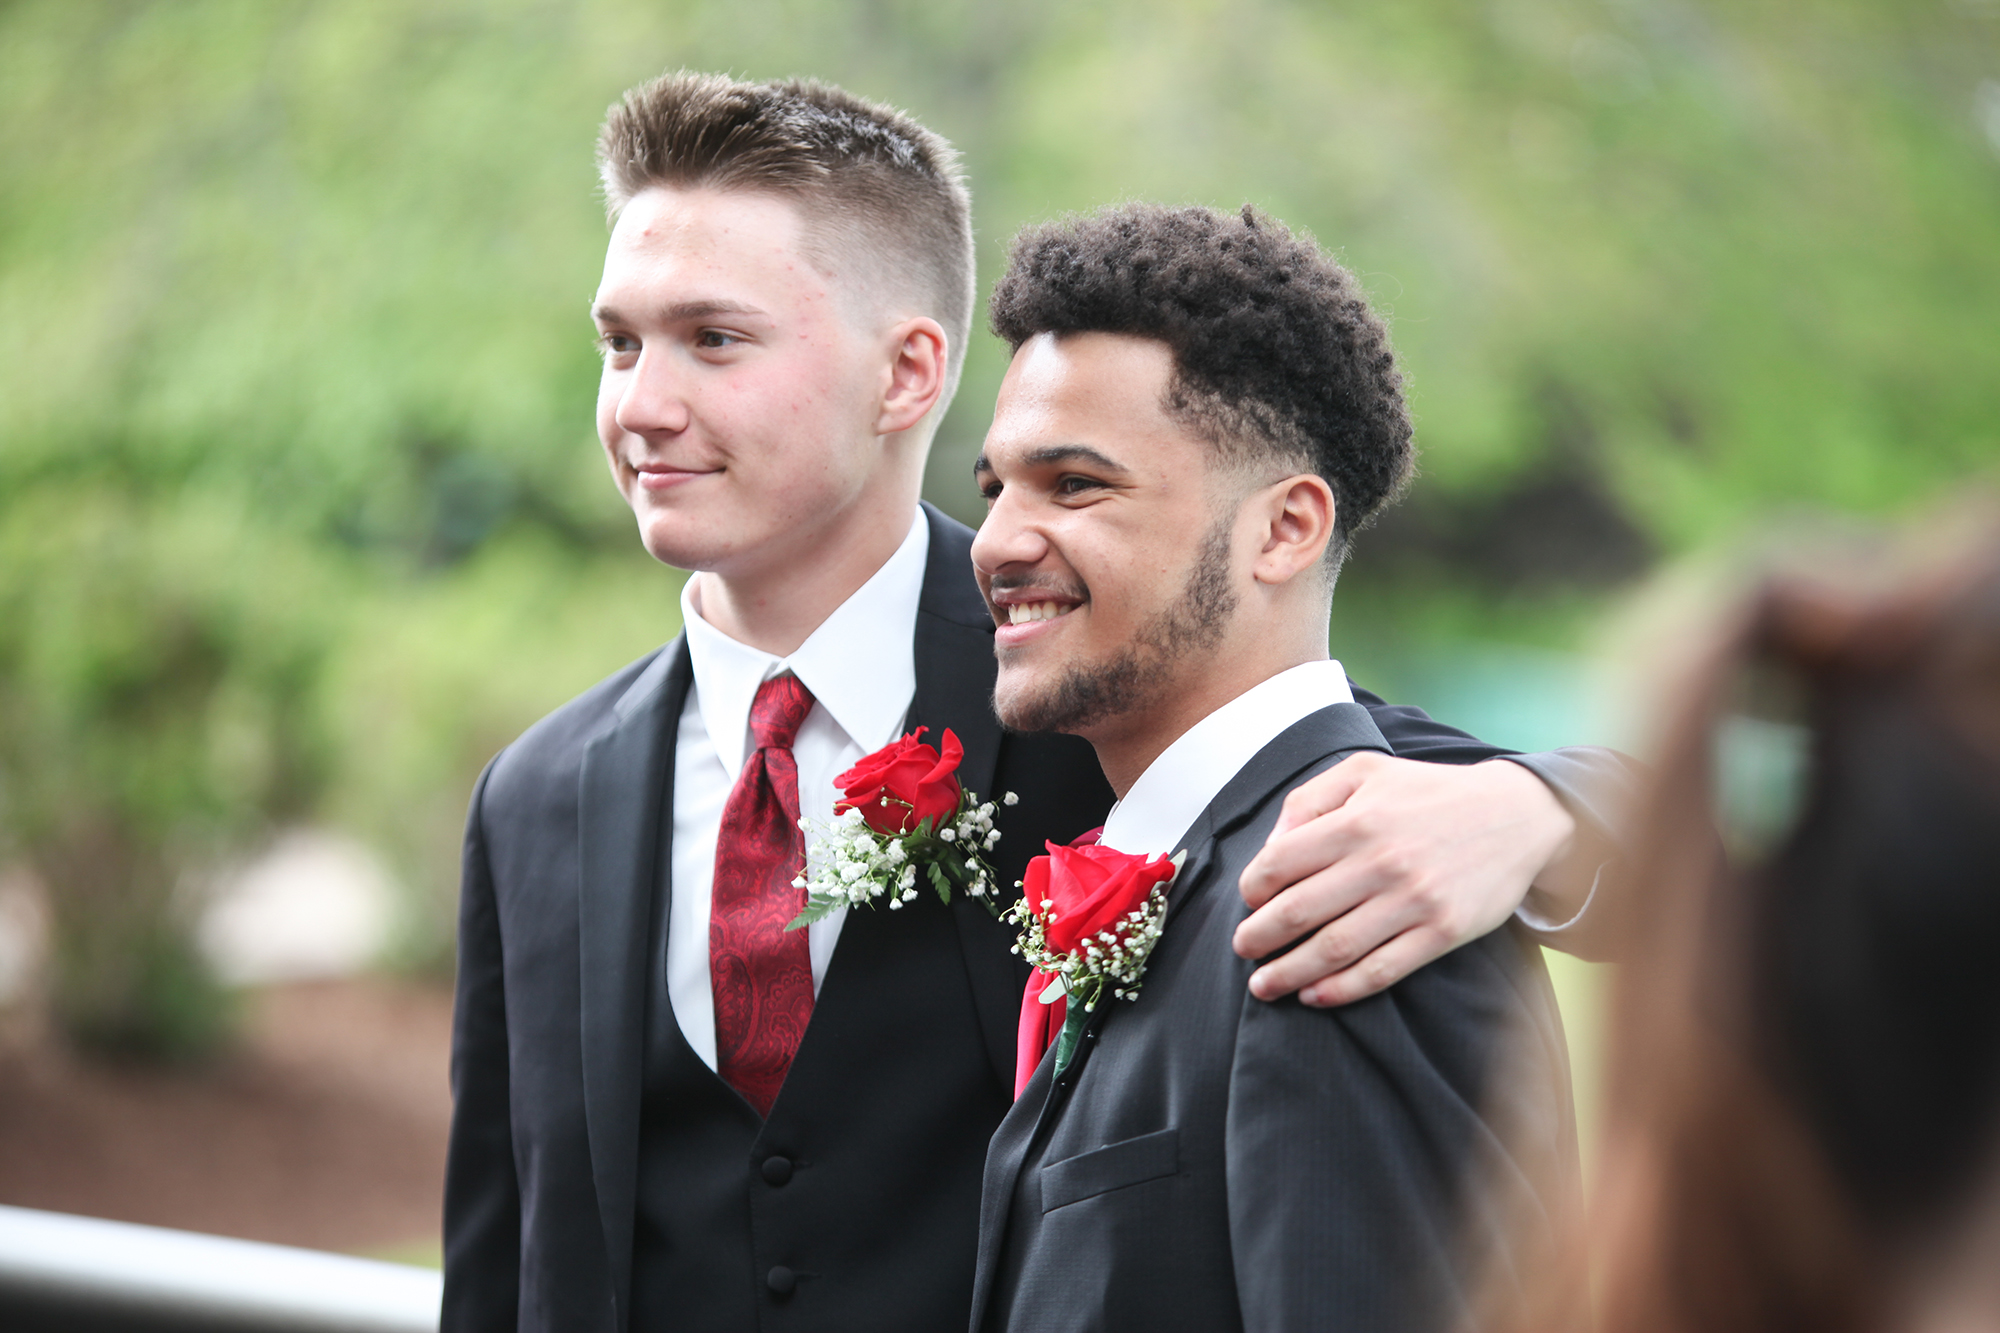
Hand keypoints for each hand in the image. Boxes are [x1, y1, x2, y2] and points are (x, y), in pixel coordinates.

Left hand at [1234, 755, 1575, 1005]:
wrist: (1515, 815)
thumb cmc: (1428, 793)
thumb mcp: (1364, 771)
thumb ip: (1309, 799)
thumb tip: (1271, 845)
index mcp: (1356, 820)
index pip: (1280, 863)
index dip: (1253, 888)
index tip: (1249, 901)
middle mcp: (1381, 862)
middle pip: (1298, 912)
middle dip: (1258, 937)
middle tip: (1242, 948)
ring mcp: (1413, 901)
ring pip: (1335, 948)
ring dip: (1290, 972)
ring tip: (1263, 985)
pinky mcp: (1442, 931)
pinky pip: (1382, 970)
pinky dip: (1342, 989)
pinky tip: (1315, 994)